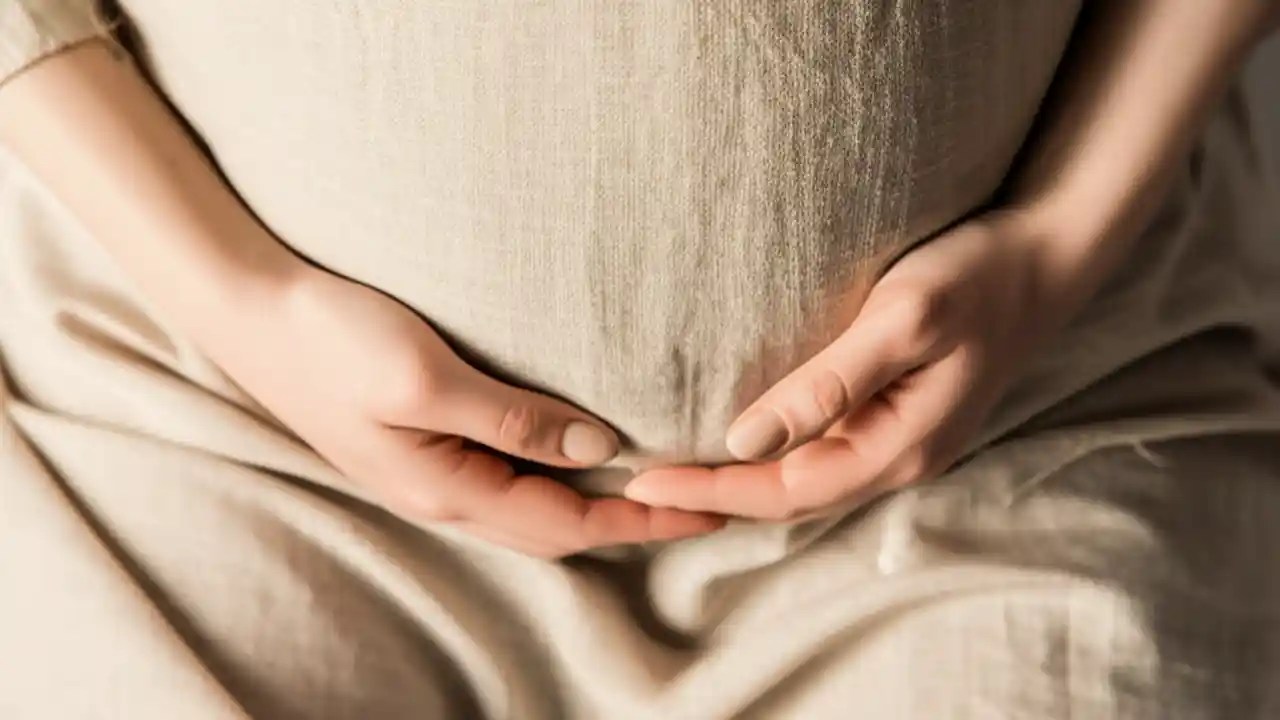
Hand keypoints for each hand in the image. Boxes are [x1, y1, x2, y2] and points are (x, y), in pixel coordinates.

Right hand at [207, 266, 725, 556]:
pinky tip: (580, 449)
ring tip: (657, 480)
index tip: (710, 509)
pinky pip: (510, 473)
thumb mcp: (424, 378)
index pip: (569, 525)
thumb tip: (600, 449)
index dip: (644, 521)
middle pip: (558, 526)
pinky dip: (560, 472)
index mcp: (447, 490)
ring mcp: (431, 469)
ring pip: (535, 504)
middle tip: (701, 499)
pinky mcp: (424, 439)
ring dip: (599, 500)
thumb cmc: (330, 339)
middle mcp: (444, 493)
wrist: (251, 310)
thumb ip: (513, 419)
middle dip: (632, 519)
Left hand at [623, 211, 1075, 521]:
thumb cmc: (976, 276)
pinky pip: (820, 453)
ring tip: (673, 471)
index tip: (641, 478)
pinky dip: (769, 455)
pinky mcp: (895, 414)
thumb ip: (828, 384)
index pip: (782, 490)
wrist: (1045, 254)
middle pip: (787, 498)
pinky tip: (736, 439)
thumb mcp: (902, 320)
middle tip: (636, 483)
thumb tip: (746, 442)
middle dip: (712, 497)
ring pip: (802, 481)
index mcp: (898, 447)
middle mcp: (897, 457)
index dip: (709, 490)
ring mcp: (899, 440)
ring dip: (737, 481)